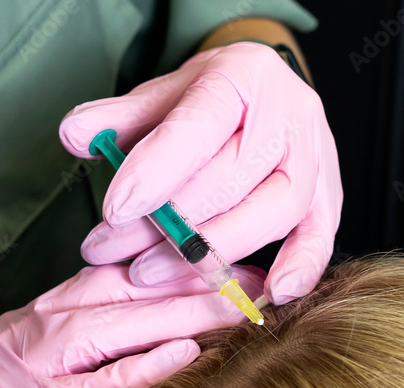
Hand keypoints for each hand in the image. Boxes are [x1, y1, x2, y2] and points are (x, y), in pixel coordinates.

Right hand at [0, 264, 263, 387]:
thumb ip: (108, 367)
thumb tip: (194, 344)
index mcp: (27, 327)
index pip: (108, 280)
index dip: (170, 270)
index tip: (231, 267)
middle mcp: (17, 338)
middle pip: (112, 292)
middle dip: (185, 283)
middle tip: (249, 280)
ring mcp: (13, 374)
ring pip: (105, 327)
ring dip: (176, 316)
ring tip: (235, 310)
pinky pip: (95, 386)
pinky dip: (143, 368)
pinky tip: (188, 355)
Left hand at [59, 42, 342, 305]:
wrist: (262, 94)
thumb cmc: (206, 102)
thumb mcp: (159, 97)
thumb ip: (118, 119)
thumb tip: (75, 136)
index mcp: (243, 75)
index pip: (199, 127)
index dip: (156, 171)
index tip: (116, 209)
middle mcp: (288, 114)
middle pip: (231, 178)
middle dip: (166, 223)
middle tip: (111, 248)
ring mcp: (316, 157)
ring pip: (273, 211)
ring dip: (211, 252)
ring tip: (150, 272)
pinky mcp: (329, 196)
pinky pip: (321, 236)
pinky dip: (300, 268)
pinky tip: (270, 294)